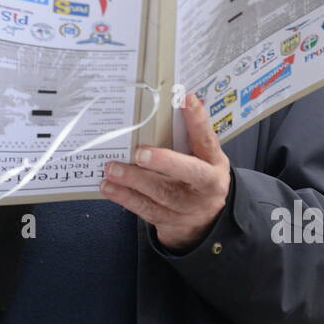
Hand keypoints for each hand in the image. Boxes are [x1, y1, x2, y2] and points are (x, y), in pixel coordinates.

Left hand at [100, 93, 230, 250]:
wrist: (205, 224)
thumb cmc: (199, 181)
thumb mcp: (205, 161)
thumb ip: (191, 138)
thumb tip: (174, 101)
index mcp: (214, 165)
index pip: (208, 140)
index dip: (198, 121)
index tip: (186, 99)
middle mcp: (205, 187)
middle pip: (187, 173)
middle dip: (163, 162)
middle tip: (139, 153)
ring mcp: (187, 208)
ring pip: (161, 194)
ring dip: (134, 181)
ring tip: (112, 169)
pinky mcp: (169, 222)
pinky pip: (145, 210)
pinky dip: (125, 198)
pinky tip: (109, 187)